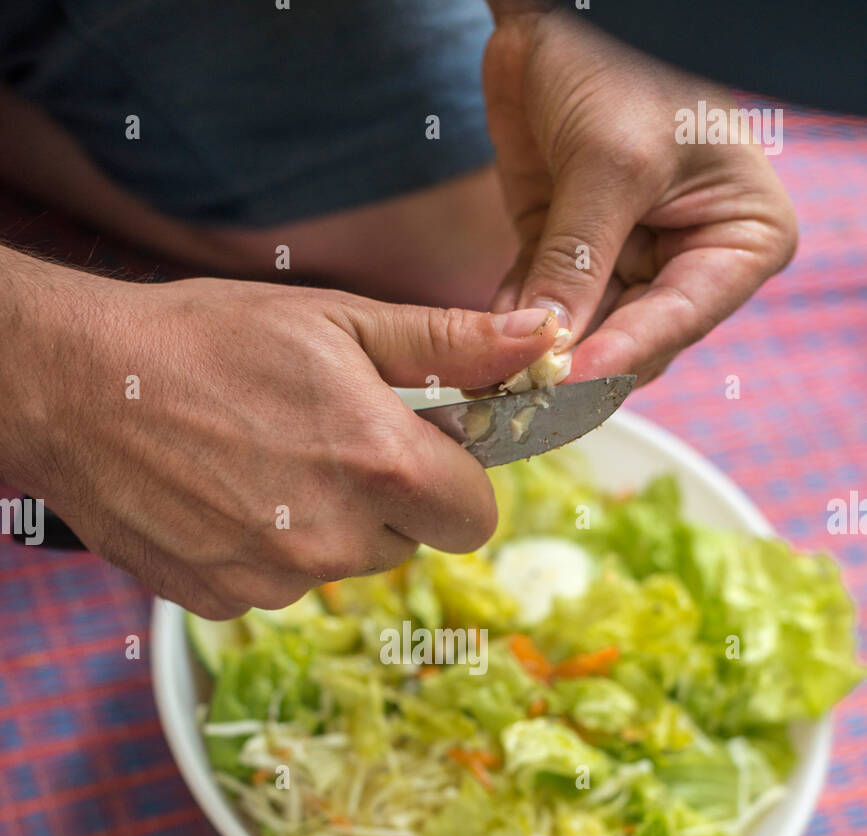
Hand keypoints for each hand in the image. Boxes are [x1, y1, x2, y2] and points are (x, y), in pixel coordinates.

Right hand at [0, 251, 558, 615]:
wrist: (75, 386)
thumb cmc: (205, 339)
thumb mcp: (337, 320)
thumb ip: (449, 342)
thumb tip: (540, 341)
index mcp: (384, 468)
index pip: (474, 518)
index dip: (454, 483)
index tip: (420, 451)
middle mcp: (339, 540)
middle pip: (407, 544)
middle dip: (385, 501)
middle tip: (324, 442)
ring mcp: (278, 582)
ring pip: (341, 566)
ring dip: (323, 526)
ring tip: (263, 461)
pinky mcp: (225, 602)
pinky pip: (277, 586)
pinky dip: (264, 551)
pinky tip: (224, 496)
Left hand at [483, 10, 797, 382]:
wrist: (561, 10)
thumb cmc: (623, 62)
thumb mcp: (609, 164)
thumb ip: (580, 261)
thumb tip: (549, 350)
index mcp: (739, 241)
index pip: (677, 319)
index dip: (620, 357)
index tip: (569, 387)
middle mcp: (687, 261)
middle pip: (630, 342)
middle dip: (575, 367)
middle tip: (525, 399)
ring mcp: (623, 261)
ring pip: (581, 336)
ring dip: (535, 358)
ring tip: (494, 387)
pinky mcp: (564, 253)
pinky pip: (539, 307)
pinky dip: (509, 327)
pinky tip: (481, 349)